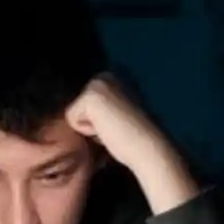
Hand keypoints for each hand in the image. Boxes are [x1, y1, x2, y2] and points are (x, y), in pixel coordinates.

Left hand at [64, 73, 198, 213]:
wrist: (152, 149)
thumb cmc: (138, 140)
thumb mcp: (120, 115)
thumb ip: (104, 108)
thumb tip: (81, 115)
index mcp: (114, 75)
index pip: (85, 103)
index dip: (99, 121)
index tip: (122, 125)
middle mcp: (106, 74)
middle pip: (77, 106)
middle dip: (93, 123)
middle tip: (118, 128)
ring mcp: (99, 83)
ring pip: (74, 112)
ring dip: (91, 128)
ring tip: (115, 129)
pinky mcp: (90, 96)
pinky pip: (71, 119)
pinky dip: (88, 132)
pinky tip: (110, 130)